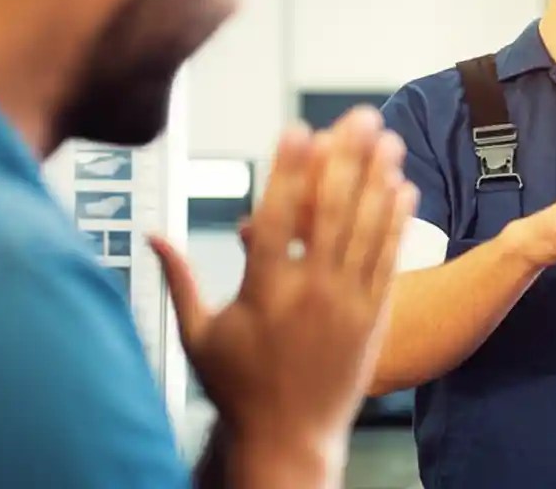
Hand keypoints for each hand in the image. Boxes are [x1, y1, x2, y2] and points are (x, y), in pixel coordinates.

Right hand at [150, 108, 417, 451]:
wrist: (290, 440)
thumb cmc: (240, 390)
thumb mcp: (198, 336)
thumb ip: (179, 280)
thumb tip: (152, 237)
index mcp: (263, 291)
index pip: (275, 216)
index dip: (288, 169)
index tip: (298, 129)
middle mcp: (309, 291)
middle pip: (331, 211)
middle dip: (347, 157)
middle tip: (358, 116)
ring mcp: (346, 303)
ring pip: (366, 229)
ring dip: (379, 178)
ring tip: (387, 138)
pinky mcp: (373, 316)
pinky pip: (389, 259)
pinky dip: (397, 222)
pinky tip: (404, 189)